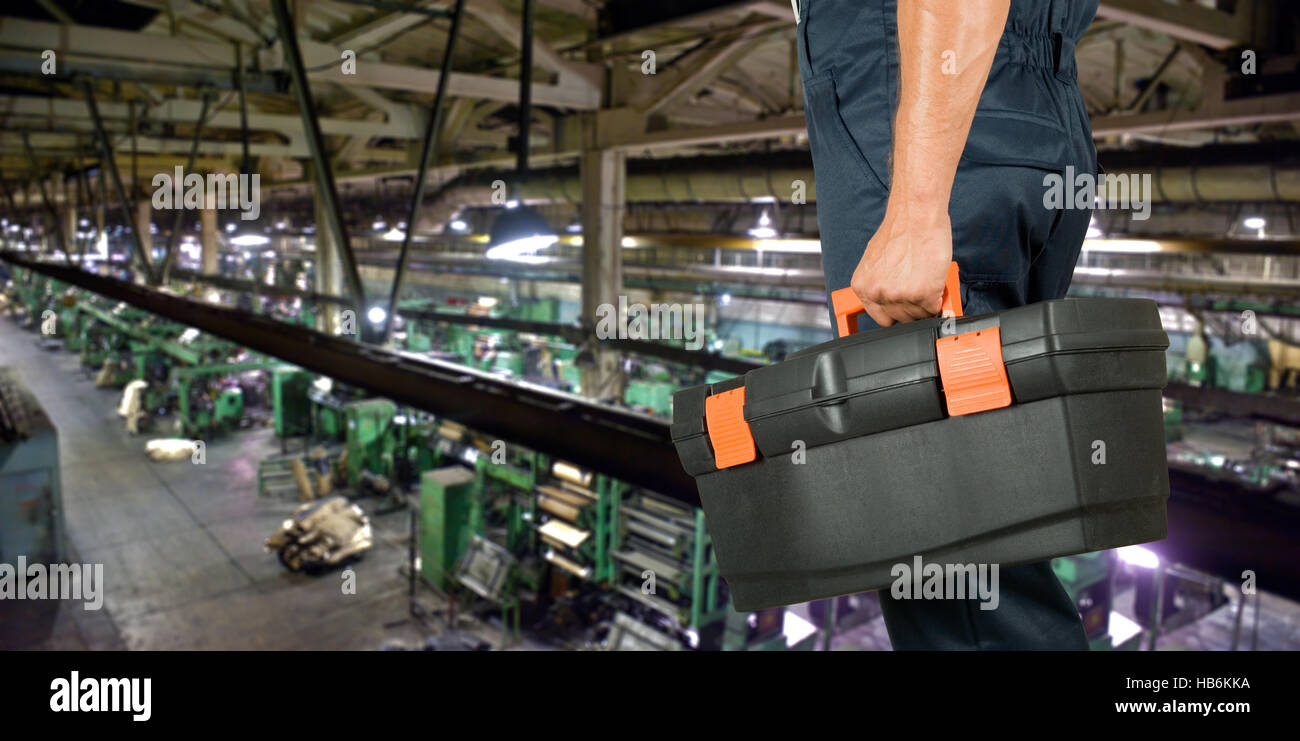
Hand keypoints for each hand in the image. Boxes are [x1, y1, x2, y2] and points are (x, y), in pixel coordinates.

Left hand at [850, 200, 952, 326]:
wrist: (916, 215)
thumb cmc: (901, 230)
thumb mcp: (877, 262)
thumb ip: (882, 284)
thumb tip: (892, 298)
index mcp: (863, 286)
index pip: (880, 317)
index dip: (897, 312)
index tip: (905, 308)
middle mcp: (877, 294)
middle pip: (901, 319)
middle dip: (913, 307)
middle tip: (921, 289)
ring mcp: (899, 296)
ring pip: (919, 315)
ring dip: (927, 303)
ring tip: (928, 280)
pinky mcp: (922, 295)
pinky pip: (935, 309)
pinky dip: (940, 298)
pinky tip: (936, 281)